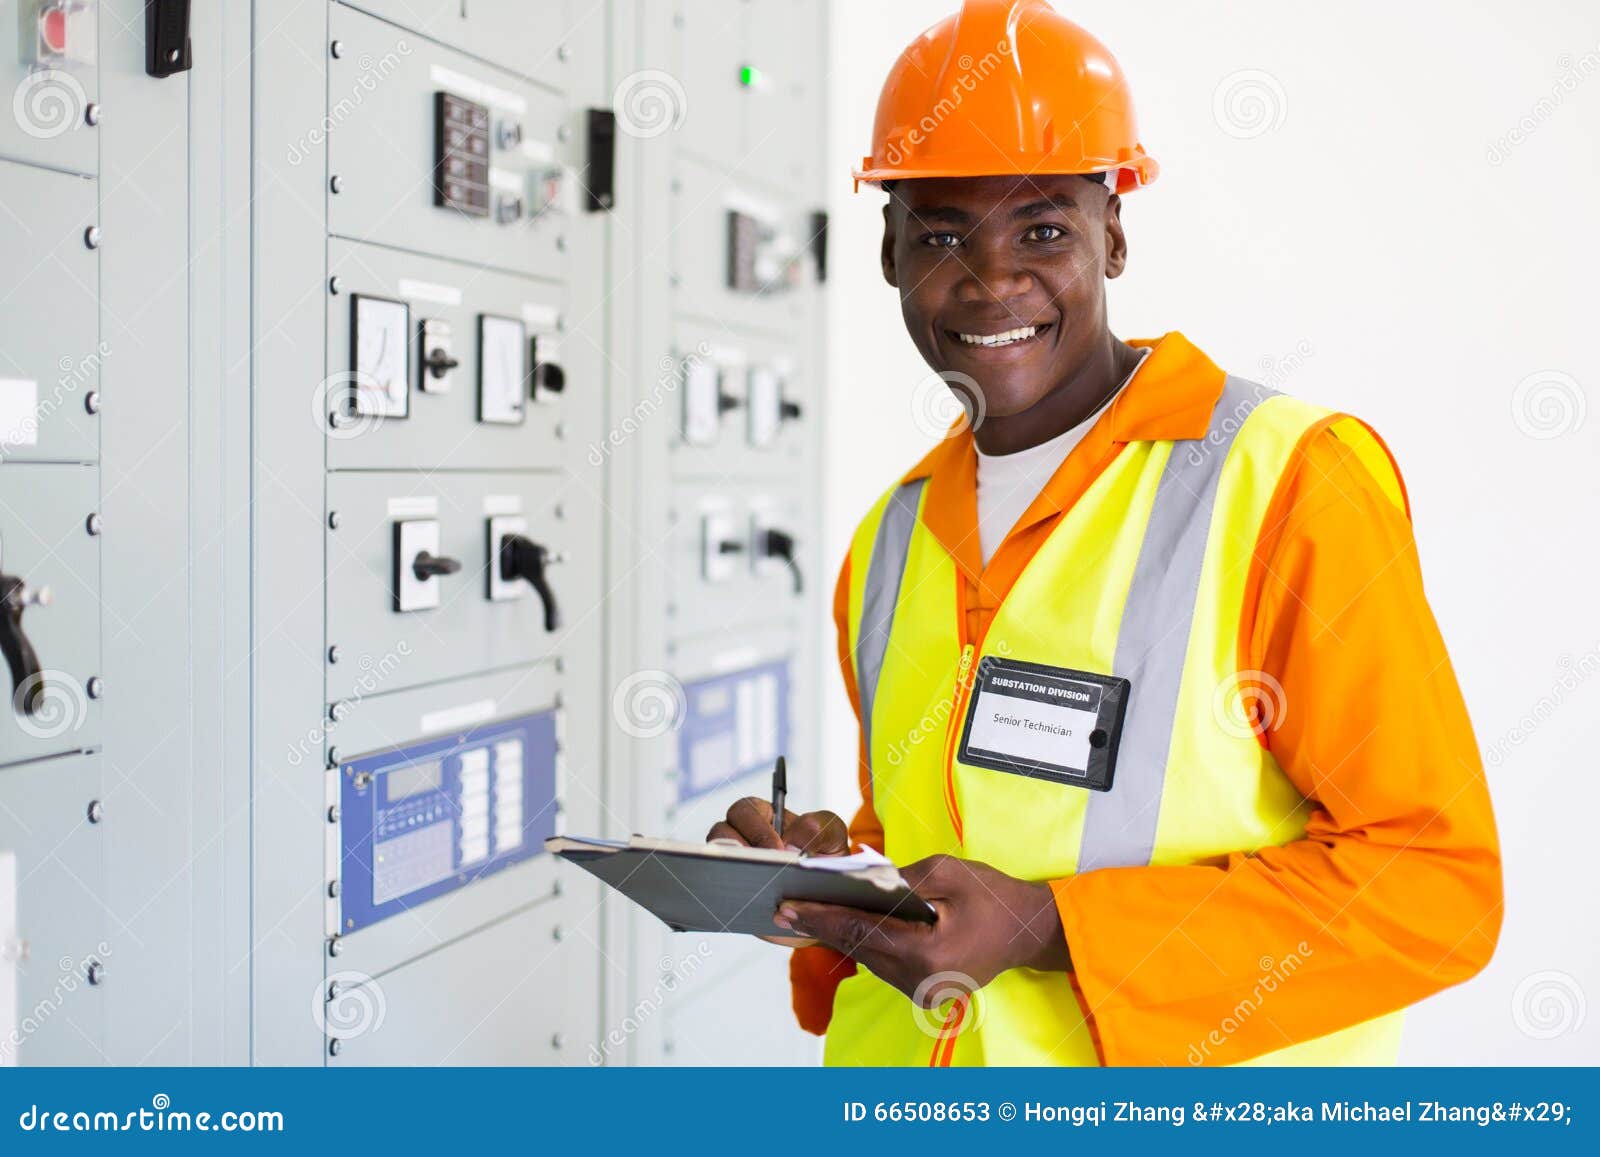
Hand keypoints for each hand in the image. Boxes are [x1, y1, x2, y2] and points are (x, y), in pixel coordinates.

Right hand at [706, 797, 848, 946]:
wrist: (825, 899)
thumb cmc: (825, 858)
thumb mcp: (832, 837)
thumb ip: (817, 829)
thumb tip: (790, 845)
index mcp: (765, 817)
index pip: (746, 810)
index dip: (757, 828)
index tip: (777, 851)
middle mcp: (743, 837)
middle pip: (721, 832)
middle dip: (740, 849)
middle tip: (765, 869)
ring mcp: (735, 865)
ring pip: (717, 861)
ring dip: (733, 872)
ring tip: (756, 888)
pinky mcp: (734, 892)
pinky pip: (721, 891)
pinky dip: (731, 896)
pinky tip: (753, 907)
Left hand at [770, 854, 1069, 1002]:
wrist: (1028, 931)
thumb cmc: (992, 897)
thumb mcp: (949, 871)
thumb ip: (903, 876)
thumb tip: (861, 878)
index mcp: (926, 954)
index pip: (860, 932)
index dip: (820, 917)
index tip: (788, 907)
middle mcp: (920, 981)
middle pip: (858, 949)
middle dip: (821, 926)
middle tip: (783, 909)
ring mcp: (923, 990)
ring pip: (869, 959)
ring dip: (841, 936)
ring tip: (806, 914)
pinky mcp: (925, 989)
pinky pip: (885, 963)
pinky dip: (865, 943)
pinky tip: (844, 925)